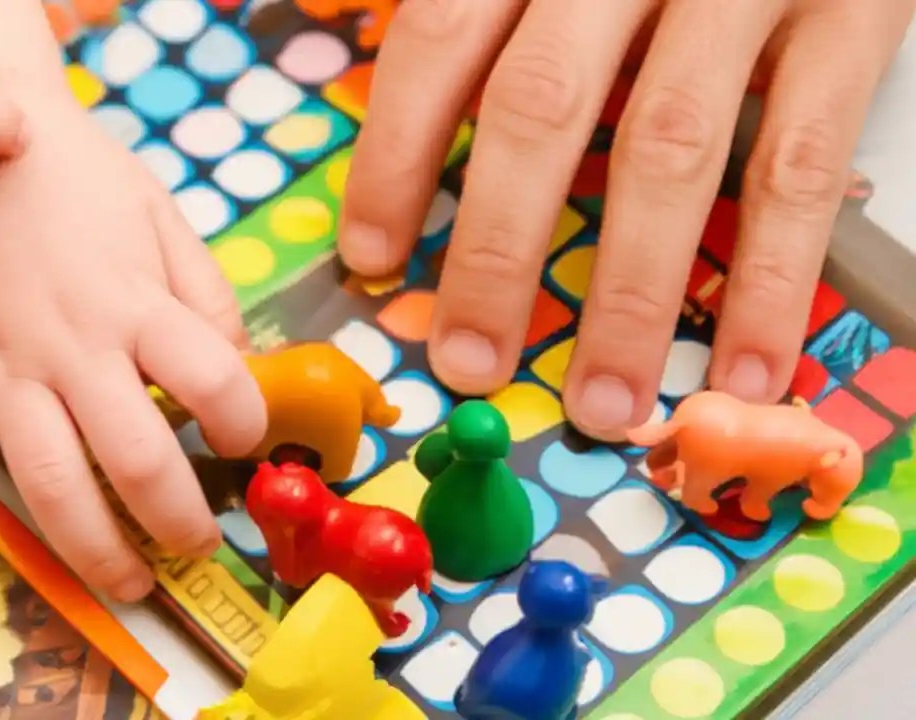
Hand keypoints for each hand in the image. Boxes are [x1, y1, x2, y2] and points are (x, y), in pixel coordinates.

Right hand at [0, 102, 266, 600]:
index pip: (214, 382)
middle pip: (138, 460)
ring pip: (47, 480)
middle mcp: (72, 345)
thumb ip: (206, 294)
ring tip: (127, 579)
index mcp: (136, 303)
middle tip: (196, 544)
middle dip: (179, 522)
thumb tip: (239, 368)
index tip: (242, 441)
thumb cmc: (74, 182)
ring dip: (93, 549)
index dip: (244, 424)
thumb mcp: (160, 216)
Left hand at [338, 0, 913, 438]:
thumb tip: (366, 92)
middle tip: (469, 361)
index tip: (369, 255)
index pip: (441, 41)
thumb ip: (479, 9)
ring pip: (665, 149)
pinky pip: (798, 163)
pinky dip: (768, 275)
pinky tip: (744, 364)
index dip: (397, 154)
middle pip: (541, 106)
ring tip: (602, 404)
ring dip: (628, 293)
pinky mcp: (854, 16)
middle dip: (497, 249)